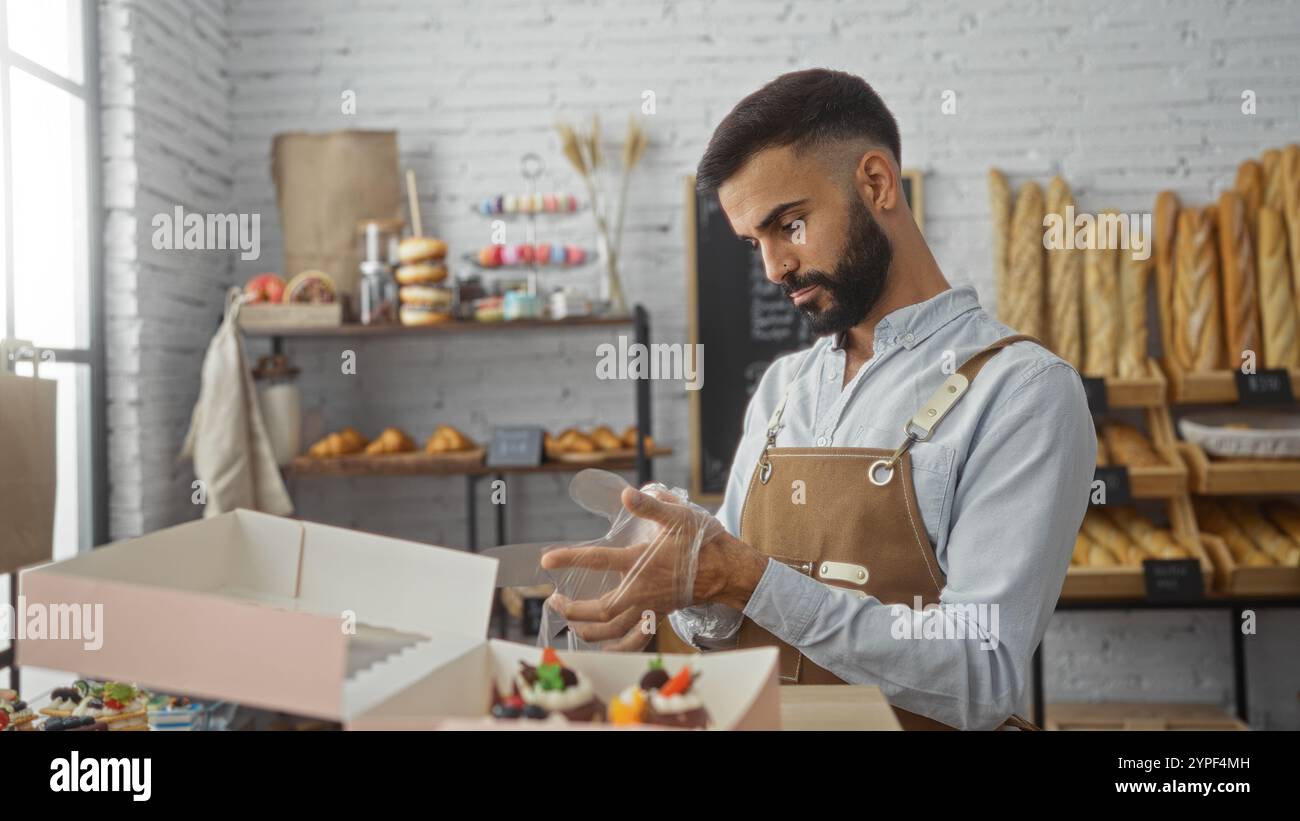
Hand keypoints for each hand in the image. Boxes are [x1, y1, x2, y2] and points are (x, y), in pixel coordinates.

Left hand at [540, 486, 766, 649]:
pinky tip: (604, 646)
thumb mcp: (678, 516)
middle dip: (572, 610)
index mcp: (641, 563)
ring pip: (613, 630)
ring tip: (570, 623)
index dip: (569, 559)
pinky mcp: (658, 615)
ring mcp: (650, 607)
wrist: (727, 570)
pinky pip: (635, 639)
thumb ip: (650, 506)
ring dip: (587, 630)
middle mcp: (641, 590)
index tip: (546, 560)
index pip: (597, 560)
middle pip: (599, 610)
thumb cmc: (702, 541)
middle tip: (553, 600)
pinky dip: (617, 646)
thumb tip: (626, 494)